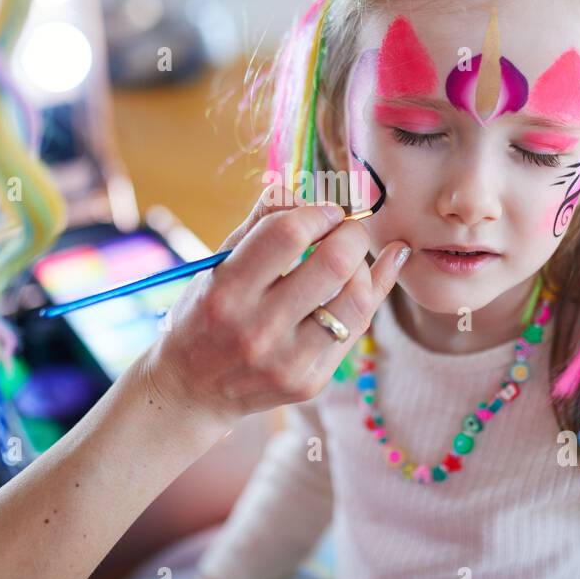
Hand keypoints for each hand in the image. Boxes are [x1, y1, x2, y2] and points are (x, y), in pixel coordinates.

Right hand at [138, 183, 409, 429]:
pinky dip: (376, 288)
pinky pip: (358, 327)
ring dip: (363, 264)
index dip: (317, 211)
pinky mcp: (309, 382)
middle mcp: (256, 330)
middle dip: (350, 232)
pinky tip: (388, 262)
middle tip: (344, 228)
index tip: (324, 210)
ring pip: (355, 299)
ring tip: (350, 256)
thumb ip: (259, 224)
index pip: (288, 233)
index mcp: (226, 292)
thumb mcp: (217, 265)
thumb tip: (303, 189)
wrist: (192, 389)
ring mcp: (286, 361)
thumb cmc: (205, 314)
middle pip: (333, 264)